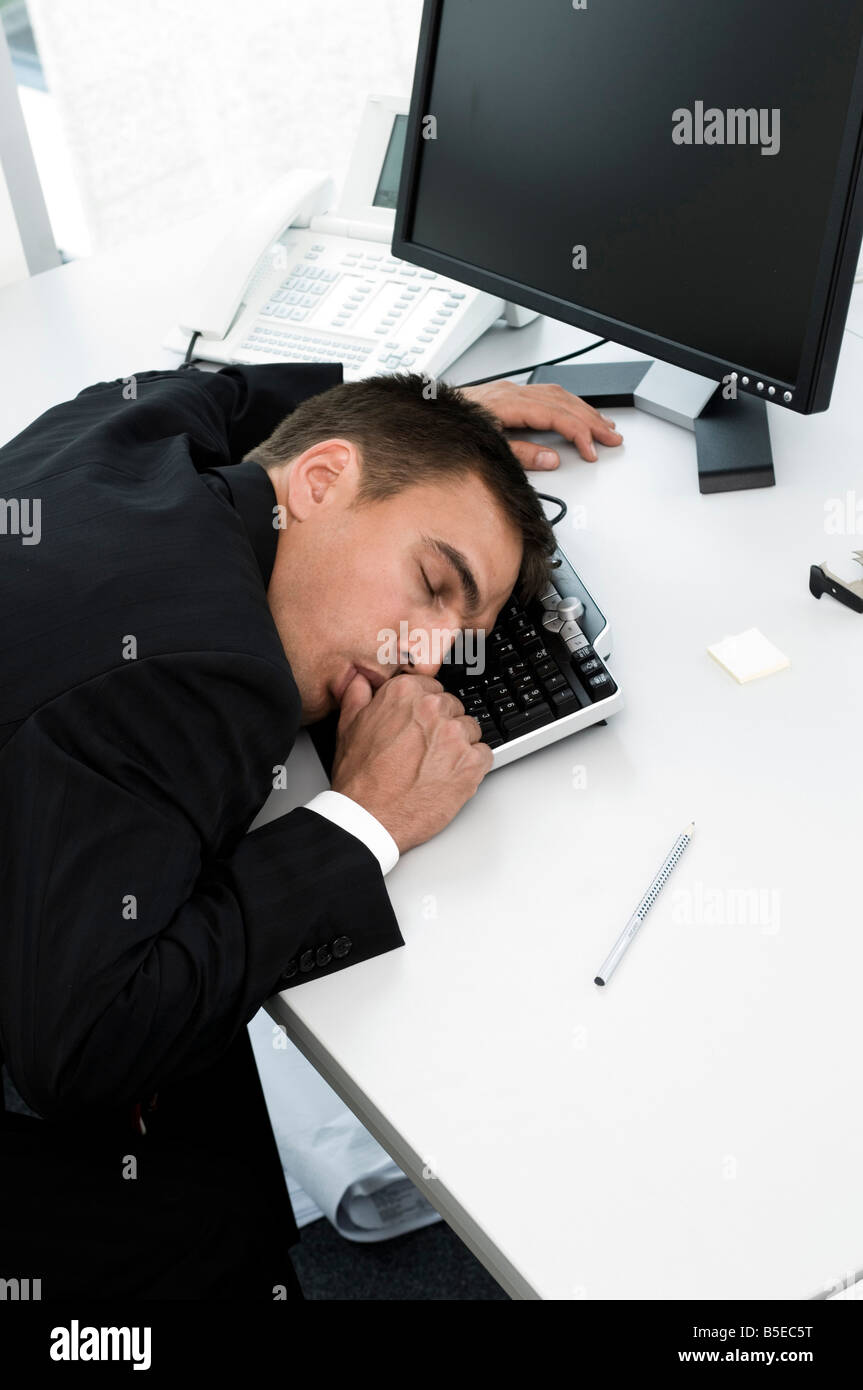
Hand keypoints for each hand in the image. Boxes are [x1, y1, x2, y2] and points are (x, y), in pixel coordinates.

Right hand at [330, 671, 493, 853]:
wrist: (370, 818)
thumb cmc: (360, 778)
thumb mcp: (348, 727)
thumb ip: (358, 696)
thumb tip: (362, 682)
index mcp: (405, 693)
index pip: (433, 688)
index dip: (426, 710)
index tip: (420, 726)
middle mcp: (433, 708)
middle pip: (453, 708)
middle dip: (443, 727)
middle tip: (424, 751)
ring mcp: (455, 735)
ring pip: (470, 731)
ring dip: (458, 746)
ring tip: (434, 767)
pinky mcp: (472, 763)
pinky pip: (484, 755)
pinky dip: (472, 767)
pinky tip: (450, 777)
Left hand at [459, 379, 622, 469]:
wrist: (426, 413)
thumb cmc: (450, 428)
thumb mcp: (486, 447)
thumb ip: (521, 454)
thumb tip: (552, 459)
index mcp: (509, 404)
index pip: (557, 417)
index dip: (579, 434)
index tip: (592, 450)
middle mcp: (512, 392)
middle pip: (564, 403)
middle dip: (592, 421)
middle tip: (612, 438)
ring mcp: (510, 390)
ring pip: (559, 395)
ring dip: (584, 410)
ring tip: (603, 426)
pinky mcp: (506, 393)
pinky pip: (547, 393)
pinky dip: (567, 403)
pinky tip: (575, 410)